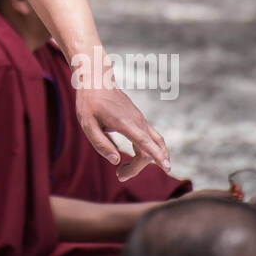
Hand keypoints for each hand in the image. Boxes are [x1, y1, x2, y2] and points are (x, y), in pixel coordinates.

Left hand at [74, 55, 169, 180]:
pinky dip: (145, 152)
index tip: (167, 167)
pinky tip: (132, 159)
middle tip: (119, 175)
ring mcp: (140, 120)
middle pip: (149, 149)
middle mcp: (137, 121)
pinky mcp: (139, 120)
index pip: (146, 142)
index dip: (157, 156)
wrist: (97, 79)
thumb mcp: (87, 124)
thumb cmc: (89, 102)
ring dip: (142, 161)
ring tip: (122, 171)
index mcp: (125, 123)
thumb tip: (116, 161)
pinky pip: (150, 139)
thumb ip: (101, 144)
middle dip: (137, 167)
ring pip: (152, 145)